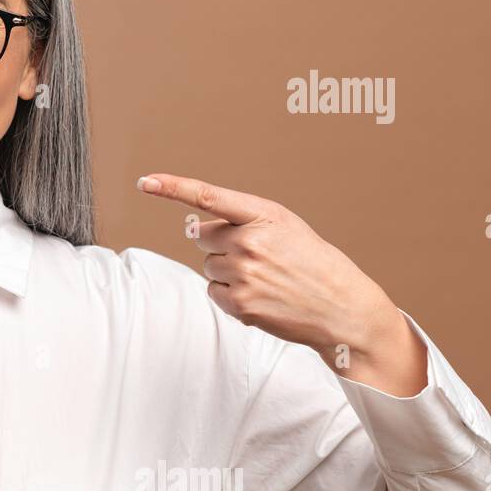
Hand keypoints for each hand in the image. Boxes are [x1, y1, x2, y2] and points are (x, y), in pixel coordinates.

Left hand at [136, 173, 427, 395]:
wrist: (343, 308)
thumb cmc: (314, 264)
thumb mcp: (287, 227)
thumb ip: (243, 220)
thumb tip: (195, 228)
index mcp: (265, 215)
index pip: (209, 196)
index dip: (173, 187)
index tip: (146, 181)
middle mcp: (250, 242)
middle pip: (201, 235)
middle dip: (219, 243)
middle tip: (255, 256)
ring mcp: (242, 274)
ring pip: (207, 265)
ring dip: (227, 271)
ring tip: (265, 278)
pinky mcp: (239, 304)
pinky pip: (213, 291)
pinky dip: (229, 295)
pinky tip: (260, 296)